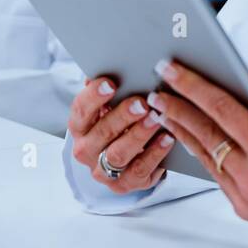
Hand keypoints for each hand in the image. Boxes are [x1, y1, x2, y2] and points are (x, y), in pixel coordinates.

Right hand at [69, 77, 176, 194]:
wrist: (126, 160)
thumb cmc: (119, 124)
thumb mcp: (111, 107)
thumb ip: (111, 90)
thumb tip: (115, 62)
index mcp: (79, 126)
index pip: (80, 110)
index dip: (94, 97)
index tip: (111, 83)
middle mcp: (86, 150)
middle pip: (101, 133)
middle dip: (122, 116)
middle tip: (141, 102)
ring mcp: (103, 171)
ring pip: (118, 154)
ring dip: (138, 135)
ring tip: (156, 118)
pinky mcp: (124, 185)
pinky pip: (139, 171)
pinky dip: (155, 154)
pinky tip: (168, 138)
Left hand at [149, 60, 247, 242]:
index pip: (222, 110)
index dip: (193, 87)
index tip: (173, 71)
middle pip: (205, 133)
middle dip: (176, 108)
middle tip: (157, 91)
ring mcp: (244, 195)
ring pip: (205, 156)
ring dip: (181, 131)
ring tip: (163, 112)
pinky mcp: (242, 207)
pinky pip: (215, 175)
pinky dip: (200, 154)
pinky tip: (190, 139)